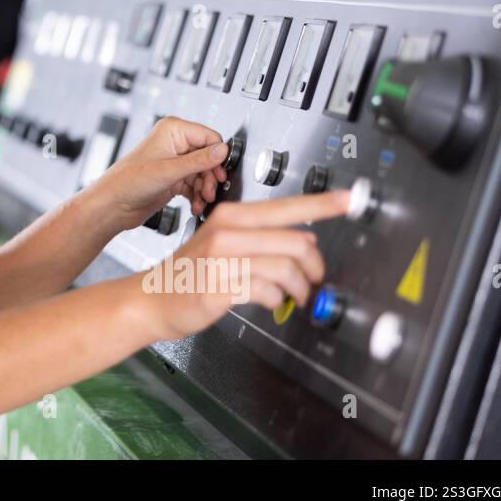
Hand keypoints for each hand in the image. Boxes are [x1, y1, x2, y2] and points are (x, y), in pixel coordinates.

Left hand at [84, 116, 228, 232]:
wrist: (112, 205)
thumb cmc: (128, 182)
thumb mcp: (169, 170)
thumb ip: (199, 160)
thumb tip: (222, 150)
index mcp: (172, 130)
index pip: (209, 137)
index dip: (217, 156)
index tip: (220, 174)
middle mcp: (174, 143)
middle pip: (208, 157)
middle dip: (210, 176)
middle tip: (209, 191)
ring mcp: (173, 161)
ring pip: (203, 173)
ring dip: (204, 189)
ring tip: (201, 201)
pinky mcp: (173, 177)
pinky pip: (194, 184)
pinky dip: (197, 195)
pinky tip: (194, 204)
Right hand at [136, 189, 352, 342]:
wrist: (151, 298)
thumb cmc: (190, 272)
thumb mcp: (222, 243)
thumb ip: (261, 238)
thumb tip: (306, 241)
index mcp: (231, 216)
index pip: (286, 206)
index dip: (322, 204)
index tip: (349, 200)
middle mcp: (227, 232)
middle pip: (295, 241)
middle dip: (314, 266)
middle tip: (314, 278)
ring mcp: (221, 260)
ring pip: (286, 268)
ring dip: (298, 288)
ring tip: (295, 295)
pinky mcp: (219, 287)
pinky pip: (267, 292)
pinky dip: (276, 300)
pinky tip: (269, 301)